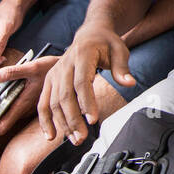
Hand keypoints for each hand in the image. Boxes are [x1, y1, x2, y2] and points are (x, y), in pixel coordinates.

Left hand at [0, 55, 59, 136]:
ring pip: (6, 117)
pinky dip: (1, 106)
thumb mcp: (31, 67)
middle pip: (1, 124)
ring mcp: (27, 107)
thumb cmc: (53, 68)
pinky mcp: (28, 102)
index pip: (1, 127)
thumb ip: (10, 73)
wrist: (70, 70)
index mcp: (23, 104)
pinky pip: (12, 109)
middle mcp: (25, 109)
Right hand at [37, 24, 133, 144]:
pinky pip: (43, 102)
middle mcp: (64, 65)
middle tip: (82, 137)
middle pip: (65, 96)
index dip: (87, 102)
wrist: (89, 34)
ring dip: (62, 123)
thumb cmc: (105, 43)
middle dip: (73, 119)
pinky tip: (51, 135)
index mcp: (82, 55)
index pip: (82, 82)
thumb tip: (129, 82)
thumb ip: (122, 68)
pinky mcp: (50, 81)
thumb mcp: (119, 50)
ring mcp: (54, 74)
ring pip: (53, 102)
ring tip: (75, 139)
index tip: (93, 120)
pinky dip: (45, 120)